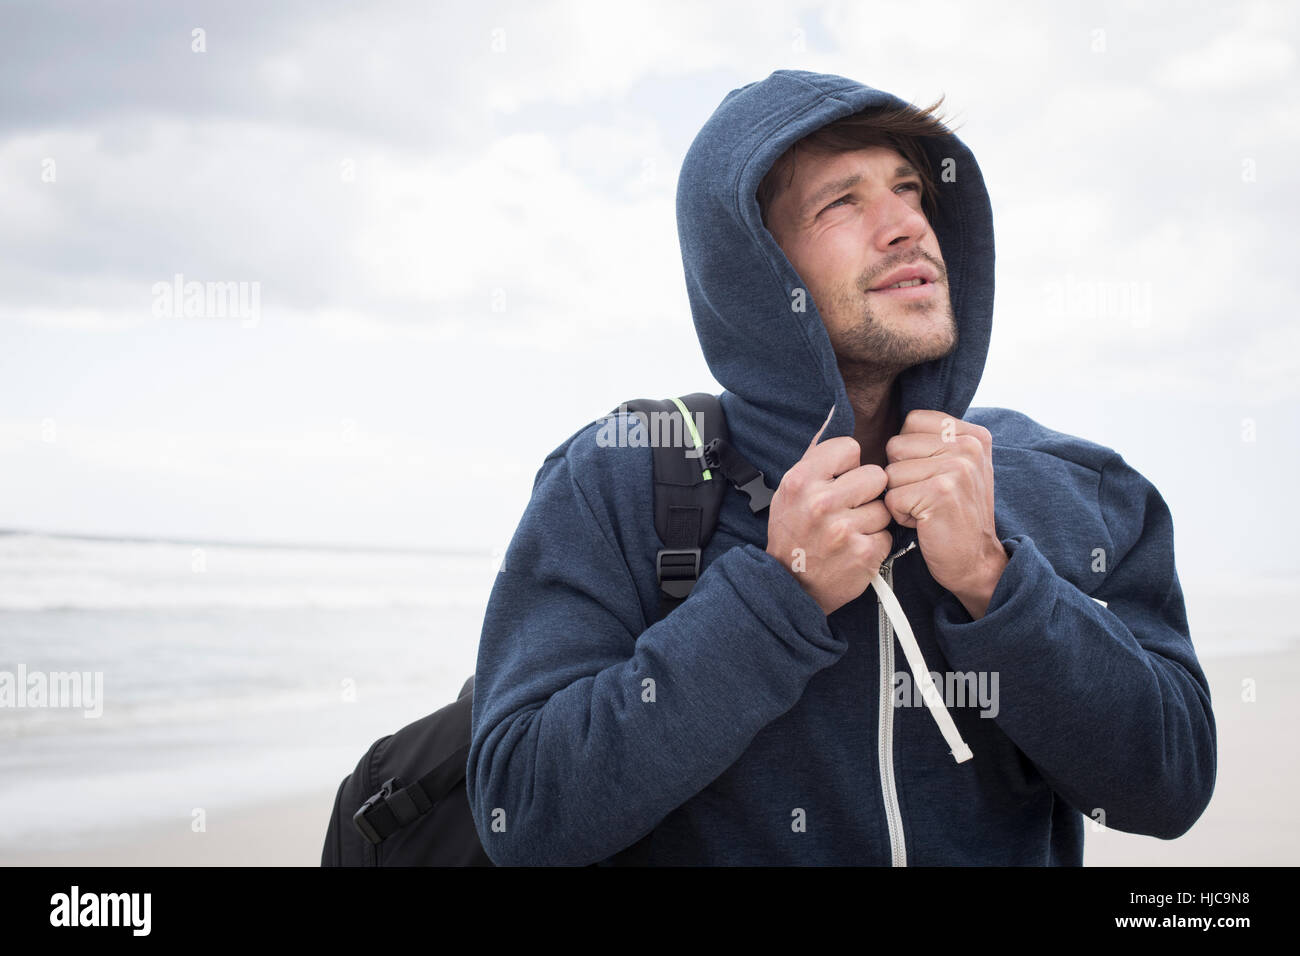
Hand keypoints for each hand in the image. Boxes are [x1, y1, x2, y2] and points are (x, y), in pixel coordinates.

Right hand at [765, 407, 893, 615]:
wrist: (788, 586)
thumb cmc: (792, 533)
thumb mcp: (790, 491)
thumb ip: (815, 458)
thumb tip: (833, 416)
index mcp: (801, 480)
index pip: (850, 447)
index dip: (849, 464)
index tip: (839, 480)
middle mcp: (821, 502)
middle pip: (876, 475)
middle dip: (867, 491)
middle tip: (849, 507)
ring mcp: (843, 530)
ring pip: (884, 506)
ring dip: (872, 519)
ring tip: (850, 531)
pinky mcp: (863, 554)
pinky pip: (887, 535)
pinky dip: (875, 543)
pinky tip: (855, 549)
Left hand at [883, 410, 1007, 618]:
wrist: (975, 561)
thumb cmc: (954, 515)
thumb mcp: (955, 468)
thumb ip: (932, 441)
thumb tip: (882, 419)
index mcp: (972, 434)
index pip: (912, 421)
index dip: (909, 453)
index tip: (933, 476)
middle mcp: (969, 445)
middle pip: (896, 446)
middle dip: (902, 476)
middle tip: (929, 497)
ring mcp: (958, 467)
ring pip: (890, 472)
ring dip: (901, 496)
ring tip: (928, 509)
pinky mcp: (941, 492)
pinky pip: (891, 497)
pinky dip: (900, 516)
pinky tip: (925, 523)